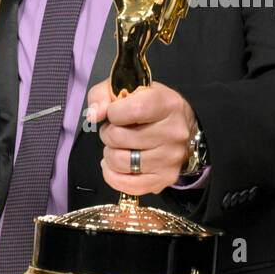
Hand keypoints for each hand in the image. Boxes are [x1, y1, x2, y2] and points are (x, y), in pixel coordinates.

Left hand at [87, 81, 195, 196]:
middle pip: (119, 138)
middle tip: (117, 130)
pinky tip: (115, 166)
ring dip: (110, 154)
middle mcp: (174, 132)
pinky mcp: (165, 179)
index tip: (116, 112)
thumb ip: (103, 95)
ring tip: (118, 146)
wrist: (181, 127)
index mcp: (167, 104)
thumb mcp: (127, 88)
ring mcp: (171, 158)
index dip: (113, 113)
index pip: (132, 111)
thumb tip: (93, 116)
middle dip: (109, 133)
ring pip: (120, 162)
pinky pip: (127, 185)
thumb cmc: (150, 105)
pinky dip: (113, 176)